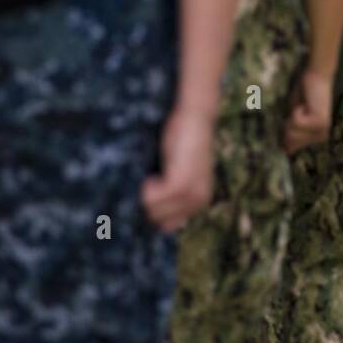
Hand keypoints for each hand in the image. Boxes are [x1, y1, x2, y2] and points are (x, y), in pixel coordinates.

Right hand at [142, 106, 214, 232]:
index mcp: (199, 202)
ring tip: (155, 172)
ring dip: (145, 193)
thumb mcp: (177, 171)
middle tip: (152, 178)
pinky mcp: (180, 185)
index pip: (167, 226)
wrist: (194, 116)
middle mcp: (199, 202)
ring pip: (152, 211)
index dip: (152, 210)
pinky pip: (150, 199)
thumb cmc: (181, 140)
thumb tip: (143, 212)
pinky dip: (146, 187)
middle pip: (158, 222)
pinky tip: (154, 171)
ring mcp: (191, 195)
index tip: (148, 191)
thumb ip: (168, 192)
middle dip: (148, 202)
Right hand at [284, 70, 333, 154]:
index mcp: (316, 138)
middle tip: (299, 110)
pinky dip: (296, 111)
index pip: (291, 147)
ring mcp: (322, 130)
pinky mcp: (320, 122)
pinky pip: (296, 122)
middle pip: (290, 141)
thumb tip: (284, 152)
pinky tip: (306, 104)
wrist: (316, 76)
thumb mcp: (293, 117)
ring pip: (292, 133)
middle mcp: (321, 137)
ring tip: (302, 107)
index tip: (293, 117)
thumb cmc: (304, 94)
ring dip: (292, 117)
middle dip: (288, 124)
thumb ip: (290, 133)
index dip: (286, 132)